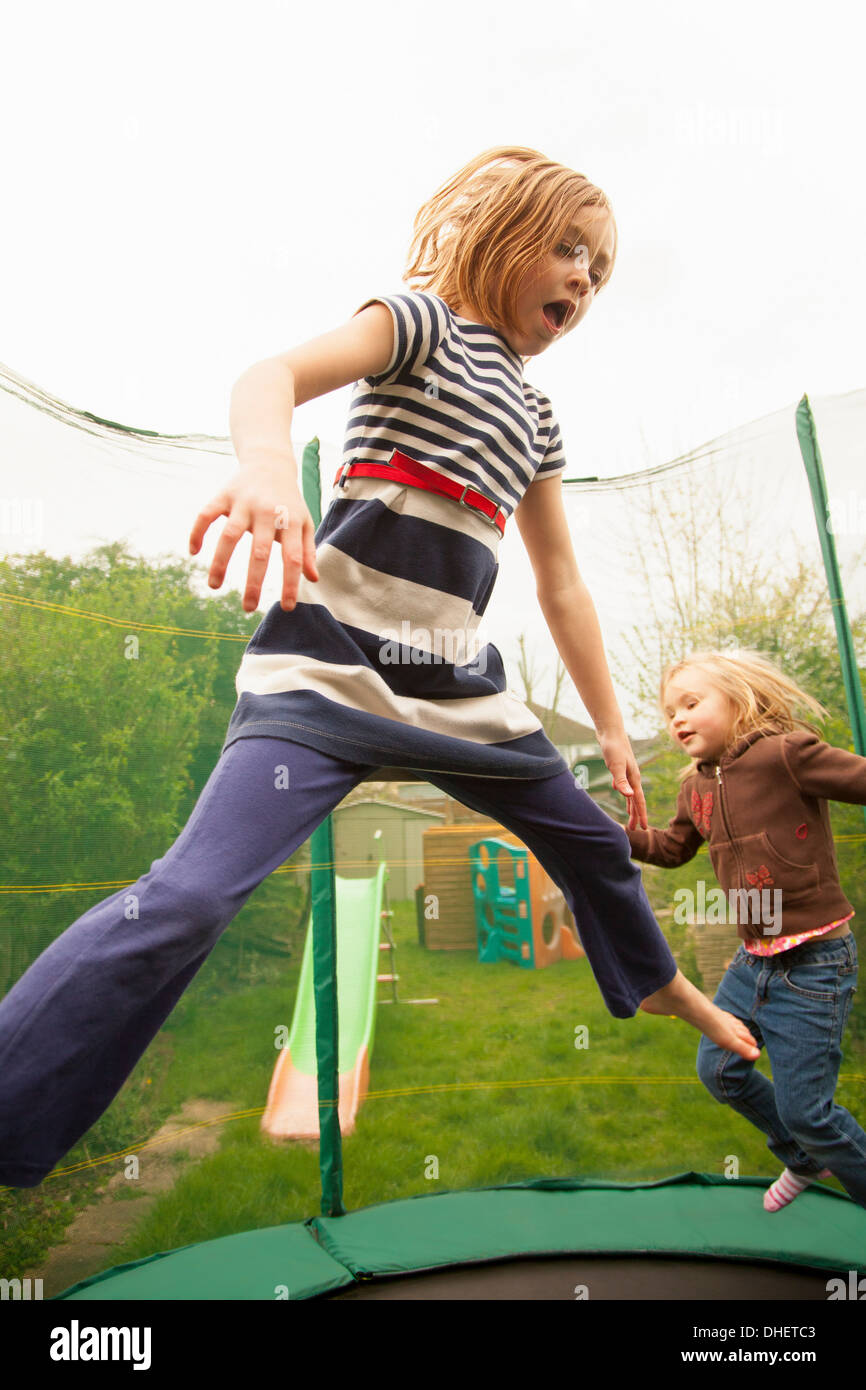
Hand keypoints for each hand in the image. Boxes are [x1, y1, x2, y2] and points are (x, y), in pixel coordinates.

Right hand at [188, 462, 319, 612]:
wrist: (269, 462)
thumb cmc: (289, 501)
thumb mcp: (304, 522)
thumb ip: (308, 550)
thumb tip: (312, 579)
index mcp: (290, 521)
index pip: (292, 558)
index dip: (290, 583)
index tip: (286, 607)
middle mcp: (266, 512)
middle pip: (259, 552)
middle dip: (254, 583)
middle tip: (248, 608)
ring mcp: (243, 503)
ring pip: (229, 536)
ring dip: (220, 563)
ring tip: (214, 586)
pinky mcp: (223, 495)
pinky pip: (206, 515)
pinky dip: (197, 532)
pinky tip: (193, 552)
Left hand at [596, 727, 647, 831]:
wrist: (610, 732)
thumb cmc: (613, 748)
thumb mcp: (615, 766)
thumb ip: (621, 781)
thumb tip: (629, 796)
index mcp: (634, 779)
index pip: (639, 801)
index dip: (641, 815)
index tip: (643, 828)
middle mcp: (633, 777)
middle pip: (635, 800)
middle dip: (636, 815)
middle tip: (634, 830)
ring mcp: (627, 772)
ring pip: (630, 793)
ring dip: (630, 806)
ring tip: (629, 817)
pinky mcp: (620, 768)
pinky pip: (624, 785)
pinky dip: (624, 792)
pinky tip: (620, 791)